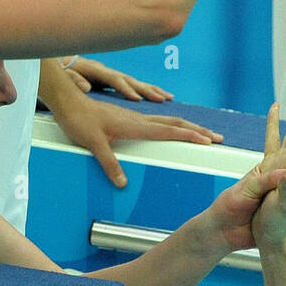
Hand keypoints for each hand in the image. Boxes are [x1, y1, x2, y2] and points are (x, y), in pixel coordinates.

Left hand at [56, 93, 223, 187]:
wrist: (68, 102)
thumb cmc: (79, 120)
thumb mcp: (93, 144)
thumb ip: (109, 164)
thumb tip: (123, 183)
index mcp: (135, 126)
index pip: (169, 131)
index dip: (190, 136)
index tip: (208, 141)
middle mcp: (139, 120)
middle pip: (176, 123)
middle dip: (198, 130)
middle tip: (217, 138)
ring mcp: (135, 118)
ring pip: (169, 121)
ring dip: (188, 127)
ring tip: (203, 134)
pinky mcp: (129, 119)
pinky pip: (158, 121)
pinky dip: (173, 125)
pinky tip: (174, 128)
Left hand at [62, 58, 173, 103]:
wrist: (65, 63)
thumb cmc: (66, 72)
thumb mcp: (67, 76)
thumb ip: (75, 80)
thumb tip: (85, 87)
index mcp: (98, 72)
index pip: (116, 80)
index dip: (126, 89)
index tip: (137, 98)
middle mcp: (110, 72)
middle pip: (132, 81)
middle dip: (147, 90)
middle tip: (161, 99)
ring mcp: (115, 76)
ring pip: (137, 83)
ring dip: (152, 90)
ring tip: (167, 98)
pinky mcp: (117, 81)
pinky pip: (136, 87)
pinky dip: (149, 91)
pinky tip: (160, 97)